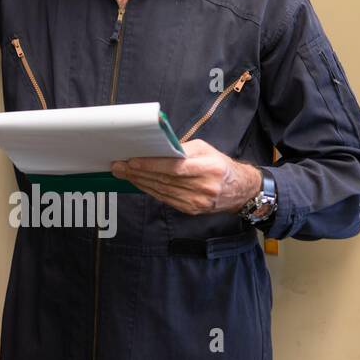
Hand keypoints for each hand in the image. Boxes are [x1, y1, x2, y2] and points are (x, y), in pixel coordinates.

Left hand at [111, 140, 262, 214]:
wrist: (240, 190)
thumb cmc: (219, 165)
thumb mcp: (205, 149)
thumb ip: (182, 148)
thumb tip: (156, 148)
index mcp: (209, 168)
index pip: (174, 167)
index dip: (151, 165)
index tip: (132, 161)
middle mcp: (204, 187)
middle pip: (164, 180)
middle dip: (138, 173)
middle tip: (118, 166)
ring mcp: (198, 201)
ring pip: (162, 191)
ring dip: (139, 182)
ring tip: (123, 173)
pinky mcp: (192, 210)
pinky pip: (166, 199)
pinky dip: (149, 190)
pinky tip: (138, 183)